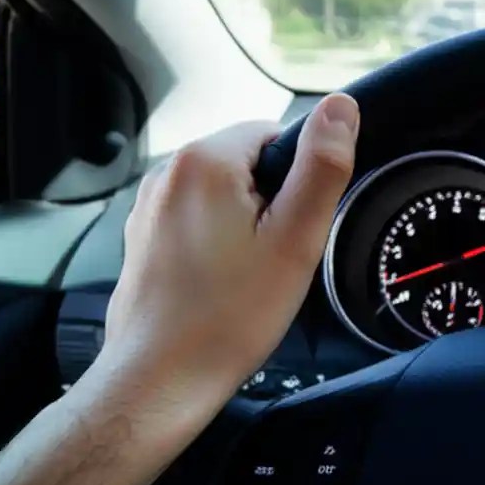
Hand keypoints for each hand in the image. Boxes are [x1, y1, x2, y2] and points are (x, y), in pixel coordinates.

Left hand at [103, 94, 359, 411]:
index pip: (276, 134)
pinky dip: (216, 243)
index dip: (298, 181)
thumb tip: (342, 105)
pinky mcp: (142, 236)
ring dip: (244, 224)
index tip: (293, 229)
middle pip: (247, 163)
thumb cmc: (231, 315)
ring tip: (246, 276)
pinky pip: (197, 219)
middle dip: (270, 203)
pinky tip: (219, 285)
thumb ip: (322, 166)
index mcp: (205, 160)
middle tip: (274, 258)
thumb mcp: (296, 238)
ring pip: (223, 194)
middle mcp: (168, 172)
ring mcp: (148, 205)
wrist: (160, 379)